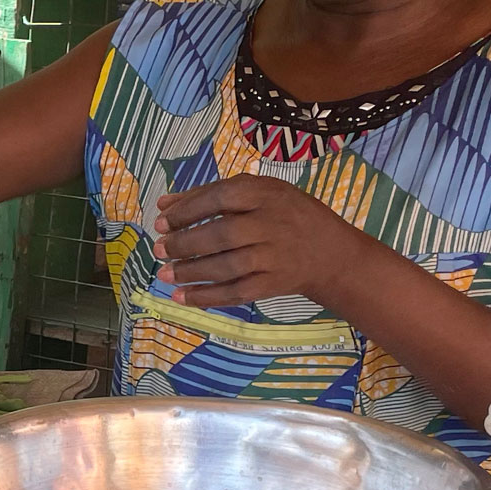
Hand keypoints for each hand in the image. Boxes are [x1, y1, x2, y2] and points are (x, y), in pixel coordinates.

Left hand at [152, 176, 368, 307]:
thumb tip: (164, 204)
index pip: (220, 197)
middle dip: (185, 244)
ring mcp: (275, 256)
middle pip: (222, 234)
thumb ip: (211, 194)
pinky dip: (208, 297)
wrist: (331, 254)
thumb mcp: (259, 192)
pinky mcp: (275, 284)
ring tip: (165, 274)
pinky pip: (237, 292)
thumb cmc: (286, 215)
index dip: (187, 210)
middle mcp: (272, 224)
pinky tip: (183, 297)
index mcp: (266, 193)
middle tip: (159, 250)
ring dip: (191, 272)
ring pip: (228, 266)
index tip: (161, 222)